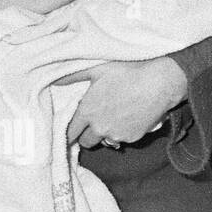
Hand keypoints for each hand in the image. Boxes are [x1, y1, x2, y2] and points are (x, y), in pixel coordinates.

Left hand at [57, 57, 188, 147]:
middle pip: (85, 142)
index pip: (69, 132)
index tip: (69, 130)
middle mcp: (99, 127)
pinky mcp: (133, 138)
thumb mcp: (95, 69)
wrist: (158, 83)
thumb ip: (72, 76)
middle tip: (89, 124)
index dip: (68, 132)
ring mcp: (117, 134)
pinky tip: (126, 118)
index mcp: (87, 112)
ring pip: (104, 141)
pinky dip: (121, 132)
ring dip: (103, 134)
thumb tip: (53, 80)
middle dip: (85, 135)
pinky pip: (122, 139)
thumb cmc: (126, 72)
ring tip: (109, 119)